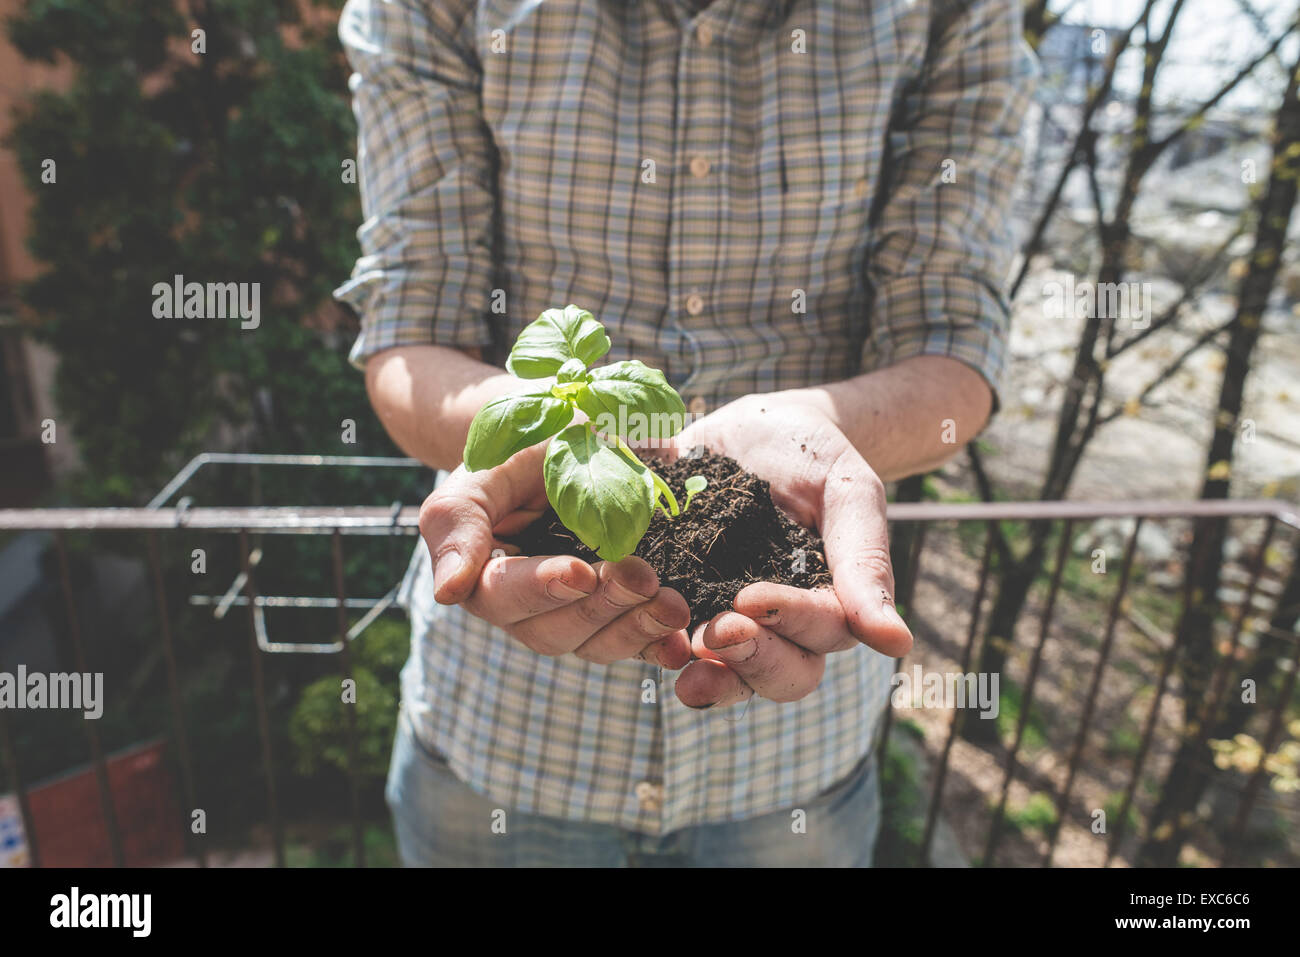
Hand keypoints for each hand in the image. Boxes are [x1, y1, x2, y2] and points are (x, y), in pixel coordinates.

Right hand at [418, 443, 692, 667]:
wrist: (559, 445)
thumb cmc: (512, 455)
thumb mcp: (479, 476)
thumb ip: (458, 525)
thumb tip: (448, 592)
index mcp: (484, 578)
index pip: (504, 594)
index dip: (542, 587)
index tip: (579, 573)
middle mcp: (525, 612)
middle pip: (555, 630)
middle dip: (602, 605)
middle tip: (641, 577)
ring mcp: (572, 619)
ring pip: (597, 644)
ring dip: (636, 629)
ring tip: (672, 605)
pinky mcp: (615, 619)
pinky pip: (635, 644)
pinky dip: (659, 646)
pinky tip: (682, 644)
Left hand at [666, 395, 912, 707]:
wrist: (749, 428)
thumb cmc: (810, 456)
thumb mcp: (846, 490)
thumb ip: (865, 559)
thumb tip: (897, 644)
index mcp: (828, 605)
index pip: (820, 634)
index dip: (789, 623)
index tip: (754, 597)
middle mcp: (778, 628)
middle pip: (776, 674)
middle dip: (749, 659)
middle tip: (716, 632)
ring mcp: (724, 621)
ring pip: (725, 673)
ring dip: (706, 673)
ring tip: (680, 656)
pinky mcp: (676, 605)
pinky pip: (668, 642)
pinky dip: (653, 644)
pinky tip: (635, 632)